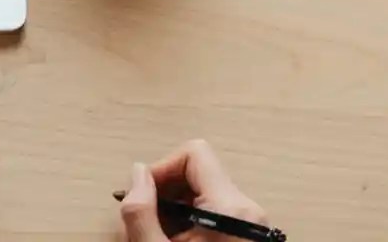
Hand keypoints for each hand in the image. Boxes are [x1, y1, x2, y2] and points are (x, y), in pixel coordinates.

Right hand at [121, 140, 267, 241]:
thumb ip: (141, 212)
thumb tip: (137, 174)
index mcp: (231, 208)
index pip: (194, 153)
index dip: (161, 167)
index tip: (142, 192)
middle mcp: (248, 209)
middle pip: (197, 172)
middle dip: (164, 190)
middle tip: (145, 217)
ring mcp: (251, 222)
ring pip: (203, 191)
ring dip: (174, 206)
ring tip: (159, 232)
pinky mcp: (249, 233)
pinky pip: (214, 209)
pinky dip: (190, 219)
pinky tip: (177, 239)